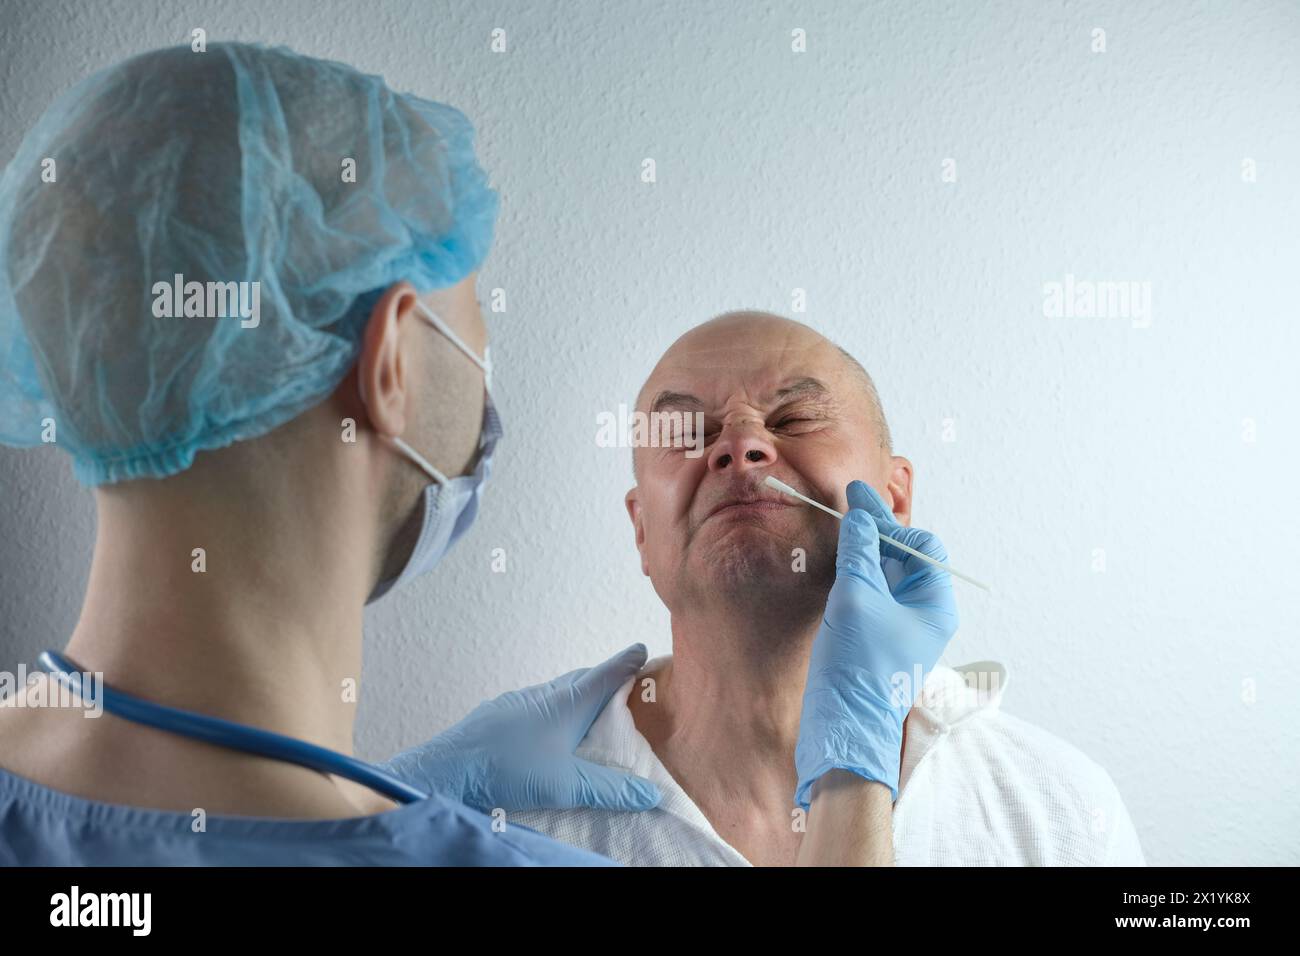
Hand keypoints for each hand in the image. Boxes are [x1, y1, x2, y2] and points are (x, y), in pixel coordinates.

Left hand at [379, 643, 662, 813]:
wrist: (447, 770)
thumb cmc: (508, 769)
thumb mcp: (567, 785)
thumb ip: (611, 789)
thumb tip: (652, 792)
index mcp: (568, 702)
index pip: (606, 674)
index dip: (627, 662)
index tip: (641, 650)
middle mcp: (544, 695)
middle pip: (582, 681)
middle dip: (604, 681)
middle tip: (622, 686)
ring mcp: (517, 703)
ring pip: (555, 694)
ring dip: (575, 698)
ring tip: (587, 714)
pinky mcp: (497, 716)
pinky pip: (533, 707)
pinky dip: (550, 712)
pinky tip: (546, 733)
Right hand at [794, 480, 958, 808]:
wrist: (842, 726)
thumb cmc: (858, 666)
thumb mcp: (857, 598)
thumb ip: (859, 551)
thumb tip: (860, 515)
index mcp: (935, 604)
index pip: (921, 545)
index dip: (889, 521)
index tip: (856, 500)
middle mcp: (925, 614)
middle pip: (904, 557)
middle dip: (876, 533)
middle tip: (845, 508)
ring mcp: (901, 628)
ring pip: (886, 575)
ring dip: (863, 552)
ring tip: (839, 532)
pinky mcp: (878, 638)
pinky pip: (872, 595)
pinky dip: (855, 575)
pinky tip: (835, 565)